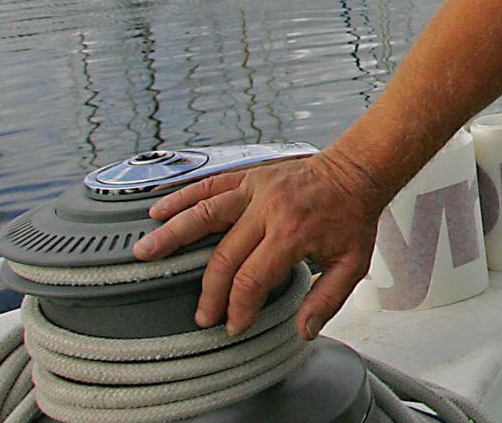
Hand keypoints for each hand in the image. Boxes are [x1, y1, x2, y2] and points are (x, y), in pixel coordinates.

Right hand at [132, 148, 386, 338]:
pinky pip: (209, 185)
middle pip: (225, 256)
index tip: (233, 325)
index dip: (238, 307)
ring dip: (172, 235)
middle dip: (210, 292)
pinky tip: (157, 212)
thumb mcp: (353, 263)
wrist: (357, 171)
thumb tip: (302, 330)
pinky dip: (181, 197)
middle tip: (201, 315)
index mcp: (293, 232)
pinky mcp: (249, 176)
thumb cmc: (352, 219)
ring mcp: (255, 189)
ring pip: (204, 213)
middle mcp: (269, 209)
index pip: (252, 278)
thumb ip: (328, 299)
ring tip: (144, 253)